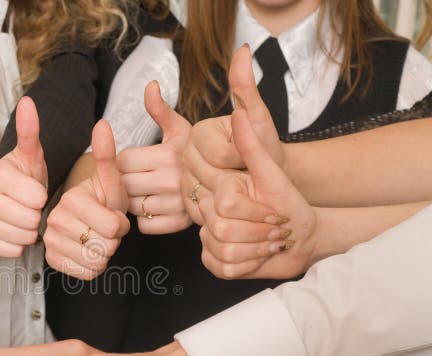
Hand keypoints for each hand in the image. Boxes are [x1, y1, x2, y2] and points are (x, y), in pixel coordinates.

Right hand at [0, 97, 47, 257]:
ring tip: (19, 218)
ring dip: (28, 231)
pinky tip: (11, 232)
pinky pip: (13, 250)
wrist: (5, 201)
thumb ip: (29, 131)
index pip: (37, 198)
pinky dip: (17, 244)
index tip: (31, 191)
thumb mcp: (29, 155)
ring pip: (23, 237)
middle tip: (26, 207)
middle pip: (30, 220)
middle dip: (35, 215)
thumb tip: (28, 101)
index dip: (41, 197)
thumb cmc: (21, 178)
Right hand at [44, 120, 129, 279]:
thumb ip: (106, 155)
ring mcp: (49, 241)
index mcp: (71, 200)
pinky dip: (93, 266)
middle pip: (105, 246)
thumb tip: (102, 124)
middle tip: (103, 227)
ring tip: (95, 237)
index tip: (110, 213)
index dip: (121, 225)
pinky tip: (87, 251)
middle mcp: (54, 220)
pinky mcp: (51, 260)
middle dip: (112, 239)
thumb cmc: (100, 199)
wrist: (85, 217)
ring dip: (103, 253)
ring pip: (96, 261)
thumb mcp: (109, 179)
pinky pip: (86, 273)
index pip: (113, 228)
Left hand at [120, 81, 191, 233]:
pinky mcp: (177, 224)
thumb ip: (160, 109)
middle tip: (141, 177)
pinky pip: (145, 224)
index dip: (125, 161)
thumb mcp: (180, 129)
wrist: (228, 181)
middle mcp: (172, 180)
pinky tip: (158, 207)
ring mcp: (175, 204)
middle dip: (127, 181)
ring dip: (136, 201)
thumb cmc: (196, 154)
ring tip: (150, 191)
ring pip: (133, 206)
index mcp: (168, 155)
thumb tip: (150, 85)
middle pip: (124, 184)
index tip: (137, 162)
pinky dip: (147, 219)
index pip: (122, 161)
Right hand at [183, 44, 283, 221]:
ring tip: (242, 192)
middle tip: (246, 176)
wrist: (266, 180)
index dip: (241, 159)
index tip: (248, 157)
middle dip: (236, 181)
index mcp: (195, 134)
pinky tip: (230, 209)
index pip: (218, 155)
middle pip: (208, 178)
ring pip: (203, 198)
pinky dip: (217, 215)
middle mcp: (181, 157)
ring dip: (230, 201)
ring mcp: (179, 182)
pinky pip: (197, 213)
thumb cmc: (264, 149)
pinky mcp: (181, 206)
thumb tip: (243, 51)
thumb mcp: (258, 118)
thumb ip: (245, 87)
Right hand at [195, 106, 317, 279]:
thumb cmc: (287, 199)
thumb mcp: (271, 169)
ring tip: (272, 240)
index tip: (275, 210)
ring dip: (257, 249)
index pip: (227, 203)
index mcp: (213, 182)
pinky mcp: (209, 256)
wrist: (296, 232)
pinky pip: (222, 266)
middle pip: (223, 228)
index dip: (256, 210)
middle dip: (259, 231)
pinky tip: (260, 255)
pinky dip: (249, 264)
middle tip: (277, 227)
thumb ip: (251, 142)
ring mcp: (203, 231)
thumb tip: (239, 113)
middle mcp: (202, 205)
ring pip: (223, 248)